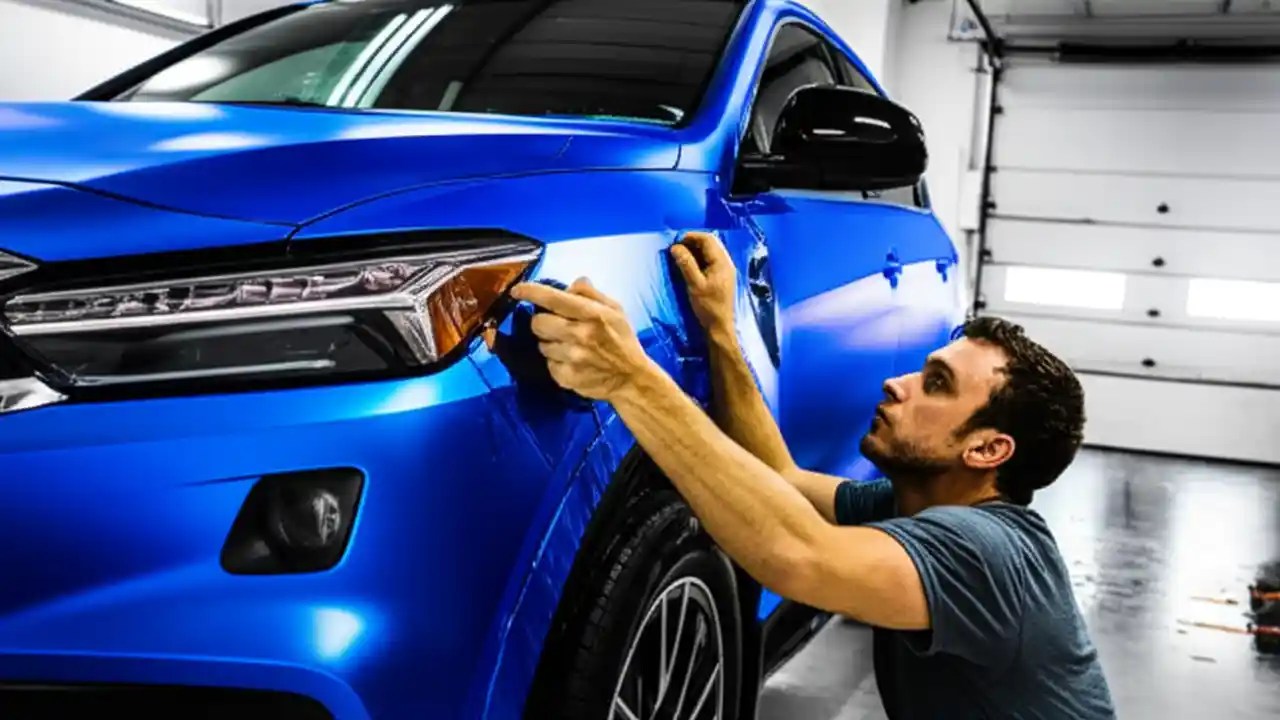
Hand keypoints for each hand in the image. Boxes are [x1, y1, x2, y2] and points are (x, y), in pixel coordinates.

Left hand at [509, 277, 656, 402]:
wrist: (631, 379)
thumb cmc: (623, 340)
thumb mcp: (615, 310)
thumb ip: (590, 294)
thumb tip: (569, 286)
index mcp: (592, 315)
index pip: (552, 299)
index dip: (531, 292)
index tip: (518, 291)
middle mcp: (579, 335)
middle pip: (538, 323)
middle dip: (543, 321)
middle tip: (556, 325)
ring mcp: (571, 359)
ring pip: (541, 344)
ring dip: (551, 343)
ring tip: (569, 346)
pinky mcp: (566, 378)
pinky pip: (548, 364)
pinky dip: (556, 361)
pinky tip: (572, 361)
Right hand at [671, 231, 736, 333]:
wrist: (719, 326)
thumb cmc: (708, 306)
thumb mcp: (695, 284)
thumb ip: (686, 264)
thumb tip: (675, 247)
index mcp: (722, 262)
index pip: (708, 239)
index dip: (691, 236)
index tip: (675, 241)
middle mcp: (726, 262)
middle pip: (710, 243)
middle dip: (692, 242)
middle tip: (676, 248)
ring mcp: (725, 269)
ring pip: (710, 251)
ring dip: (695, 250)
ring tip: (680, 255)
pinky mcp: (722, 276)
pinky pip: (710, 260)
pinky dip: (699, 258)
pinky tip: (689, 265)